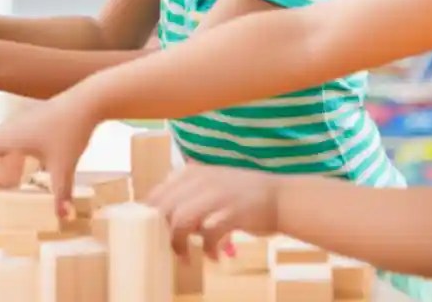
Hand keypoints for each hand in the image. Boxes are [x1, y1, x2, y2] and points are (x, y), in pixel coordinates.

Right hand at [0, 87, 99, 215]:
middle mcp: (6, 129)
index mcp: (6, 138)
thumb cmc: (70, 131)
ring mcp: (16, 123)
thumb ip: (62, 193)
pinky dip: (1, 154)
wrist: (86, 101)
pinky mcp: (27, 120)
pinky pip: (2, 138)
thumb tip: (64, 218)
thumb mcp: (64, 166)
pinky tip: (22, 166)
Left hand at [146, 165, 280, 259]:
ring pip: (180, 220)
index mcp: (191, 173)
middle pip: (165, 208)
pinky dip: (207, 249)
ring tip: (185, 258)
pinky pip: (208, 234)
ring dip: (179, 244)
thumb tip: (162, 220)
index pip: (157, 194)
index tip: (150, 233)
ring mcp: (216, 195)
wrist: (282, 197)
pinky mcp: (232, 212)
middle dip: (162, 232)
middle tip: (170, 249)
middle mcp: (200, 180)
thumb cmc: (243, 196)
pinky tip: (212, 257)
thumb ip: (187, 195)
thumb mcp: (211, 185)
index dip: (149, 216)